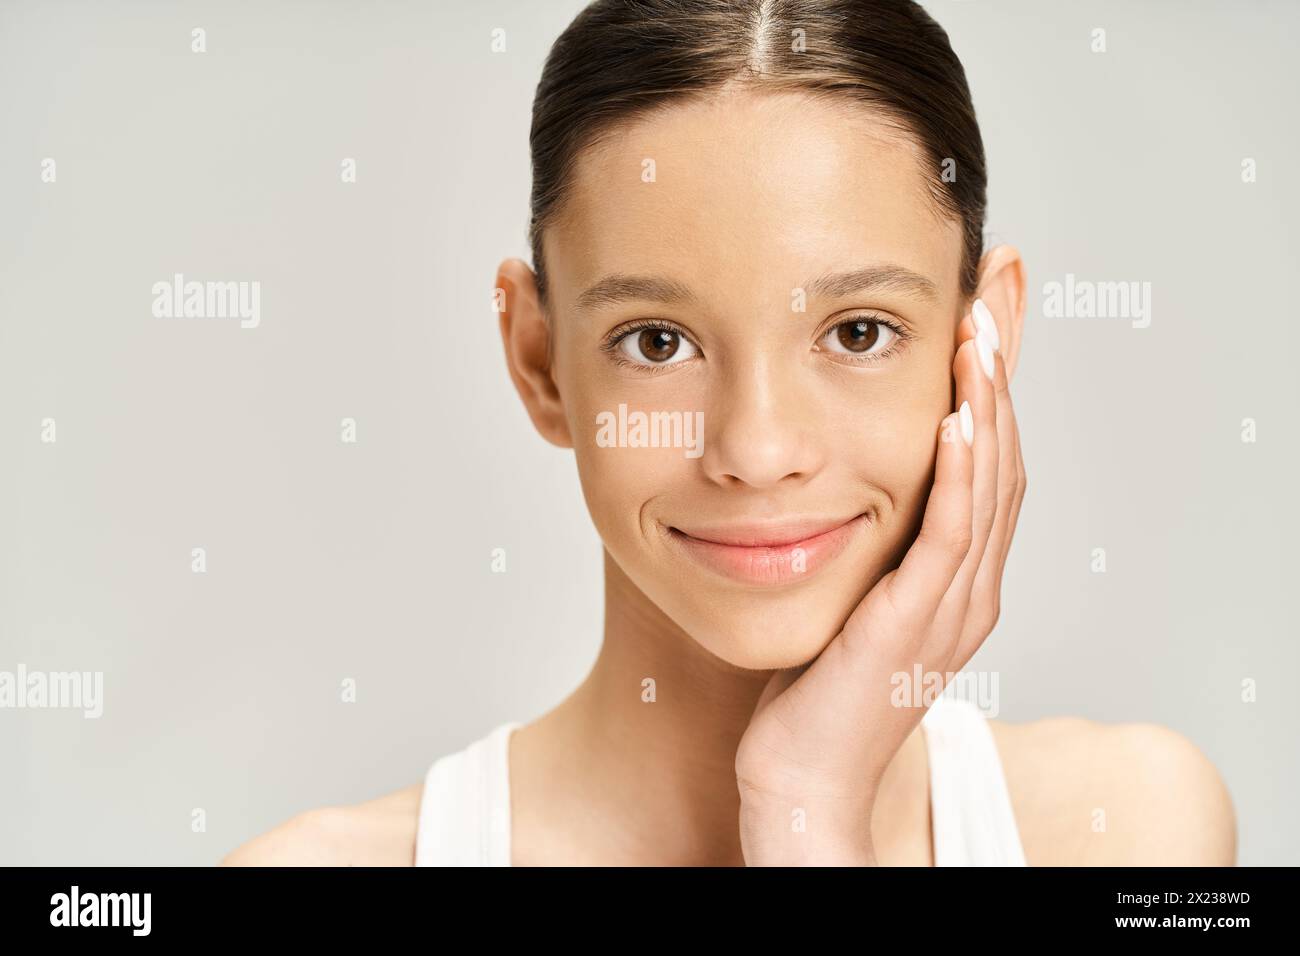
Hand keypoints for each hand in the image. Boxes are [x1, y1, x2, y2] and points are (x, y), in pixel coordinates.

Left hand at [734, 301, 1026, 865]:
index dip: (992, 389)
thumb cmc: (811, 692)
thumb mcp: (847, 597)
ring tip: (981, 334)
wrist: (800, 777)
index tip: (982, 317)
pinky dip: (962, 476)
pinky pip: (951, 539)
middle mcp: (969, 588)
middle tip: (997, 296)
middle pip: (1005, 460)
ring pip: (991, 489)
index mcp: (955, 579)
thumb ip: (863, 545)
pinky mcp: (915, 624)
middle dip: (1000, 375)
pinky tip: (958, 421)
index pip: (989, 465)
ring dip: (989, 406)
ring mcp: (951, 608)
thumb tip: (830, 485)